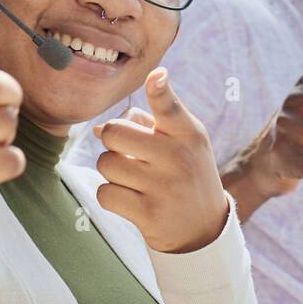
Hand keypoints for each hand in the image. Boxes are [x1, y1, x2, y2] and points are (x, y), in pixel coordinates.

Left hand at [93, 67, 228, 253]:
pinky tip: (130, 199)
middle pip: (115, 133)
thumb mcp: (183, 142)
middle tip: (129, 154)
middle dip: (113, 142)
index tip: (157, 77)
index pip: (169, 107)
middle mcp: (178, 157)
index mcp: (187, 133)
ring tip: (134, 179)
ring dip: (112, 171)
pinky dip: (110, 195)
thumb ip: (147, 125)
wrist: (204, 227)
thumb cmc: (185, 173)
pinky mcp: (149, 214)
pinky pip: (105, 193)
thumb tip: (98, 128)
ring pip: (106, 164)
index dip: (159, 89)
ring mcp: (164, 186)